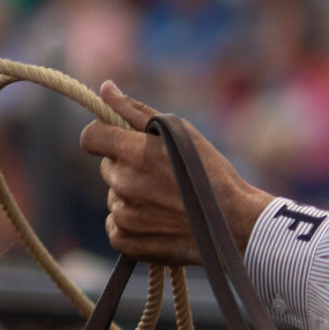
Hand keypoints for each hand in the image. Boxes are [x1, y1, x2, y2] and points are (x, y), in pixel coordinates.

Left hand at [78, 81, 273, 266]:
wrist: (237, 224)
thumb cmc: (214, 175)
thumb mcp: (182, 134)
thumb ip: (137, 111)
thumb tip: (105, 88)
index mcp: (135, 153)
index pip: (91, 136)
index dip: (103, 136)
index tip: (121, 142)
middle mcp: (124, 183)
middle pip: (108, 167)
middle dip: (128, 167)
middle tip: (162, 176)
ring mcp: (124, 215)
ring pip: (115, 197)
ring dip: (133, 196)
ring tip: (168, 201)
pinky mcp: (127, 241)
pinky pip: (115, 227)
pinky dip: (132, 224)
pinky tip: (159, 221)